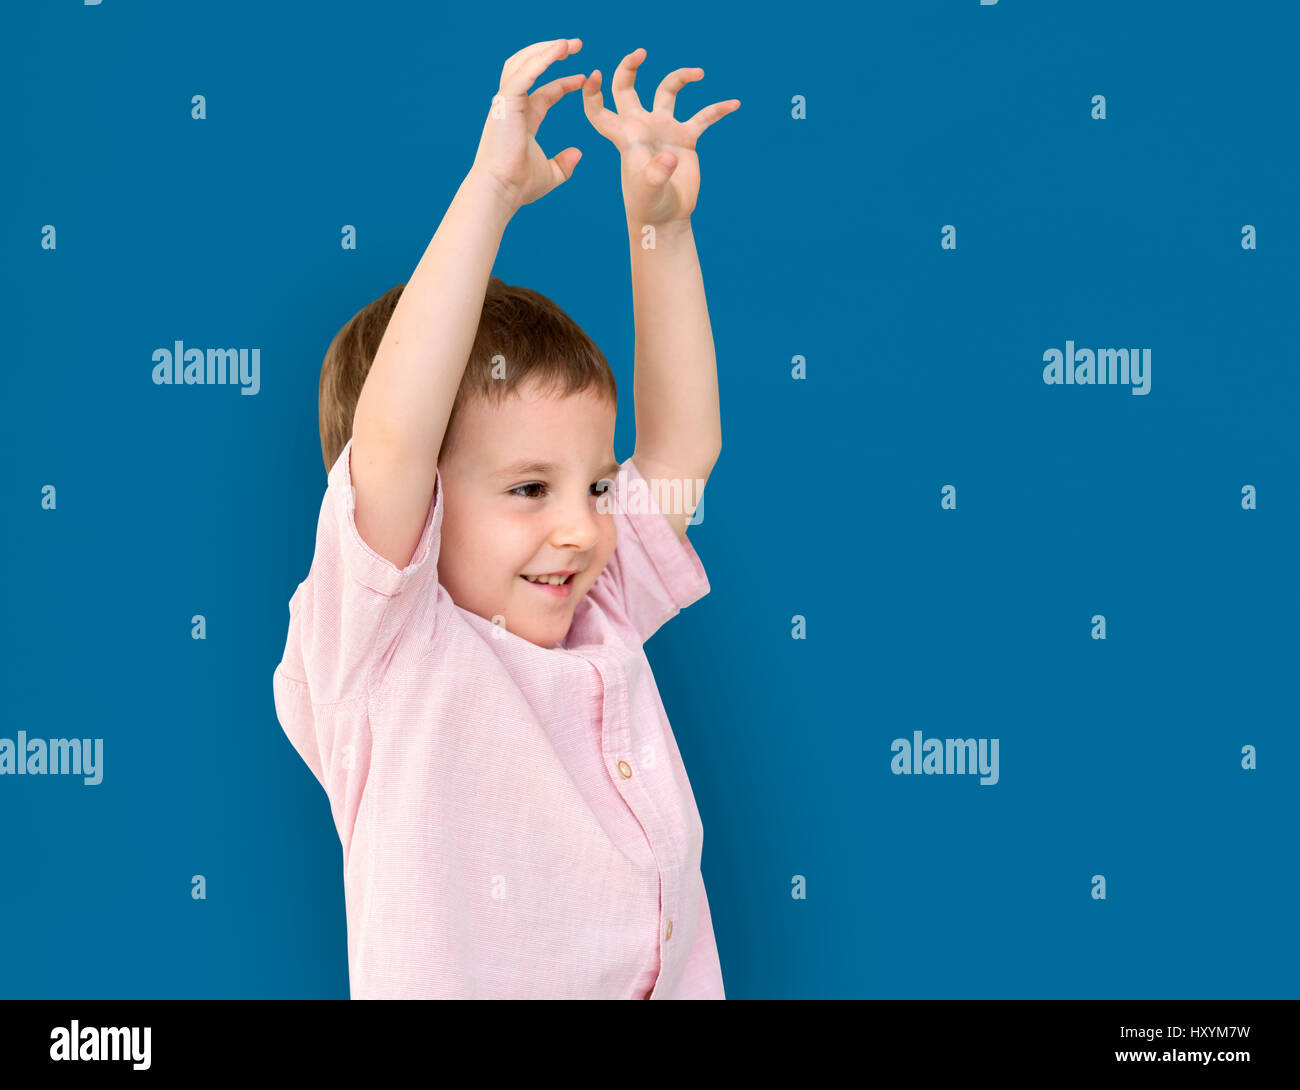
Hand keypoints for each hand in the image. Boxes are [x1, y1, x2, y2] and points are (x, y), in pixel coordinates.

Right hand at [471, 38, 587, 210]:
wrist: (501, 190)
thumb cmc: (519, 186)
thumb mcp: (550, 174)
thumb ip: (564, 164)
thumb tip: (578, 154)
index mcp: (523, 119)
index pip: (544, 92)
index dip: (564, 82)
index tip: (583, 78)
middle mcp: (512, 106)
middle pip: (529, 68)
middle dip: (551, 53)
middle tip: (576, 45)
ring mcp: (506, 102)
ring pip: (523, 63)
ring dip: (546, 49)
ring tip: (568, 43)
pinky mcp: (506, 102)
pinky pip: (524, 73)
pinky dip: (541, 59)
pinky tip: (559, 49)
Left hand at [581, 48, 739, 227]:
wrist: (666, 219)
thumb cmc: (649, 207)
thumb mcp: (648, 192)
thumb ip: (655, 174)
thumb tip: (669, 156)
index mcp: (625, 137)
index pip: (601, 111)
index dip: (592, 93)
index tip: (592, 74)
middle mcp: (641, 127)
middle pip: (627, 88)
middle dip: (629, 67)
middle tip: (640, 52)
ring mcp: (663, 130)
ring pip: (667, 91)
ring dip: (681, 77)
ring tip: (699, 74)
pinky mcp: (685, 139)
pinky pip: (703, 117)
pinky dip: (718, 110)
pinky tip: (734, 104)